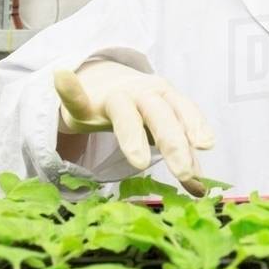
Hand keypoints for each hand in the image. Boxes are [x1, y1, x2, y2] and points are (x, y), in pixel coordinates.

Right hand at [52, 59, 214, 195]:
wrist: (102, 81)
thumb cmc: (140, 110)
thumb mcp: (162, 128)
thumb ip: (182, 154)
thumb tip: (201, 190)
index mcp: (167, 98)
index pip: (184, 111)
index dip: (195, 126)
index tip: (206, 144)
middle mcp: (144, 94)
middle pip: (160, 115)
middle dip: (173, 142)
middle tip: (184, 173)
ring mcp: (114, 97)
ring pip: (125, 113)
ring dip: (133, 135)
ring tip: (140, 161)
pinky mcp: (85, 103)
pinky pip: (77, 98)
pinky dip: (69, 89)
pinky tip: (62, 79)